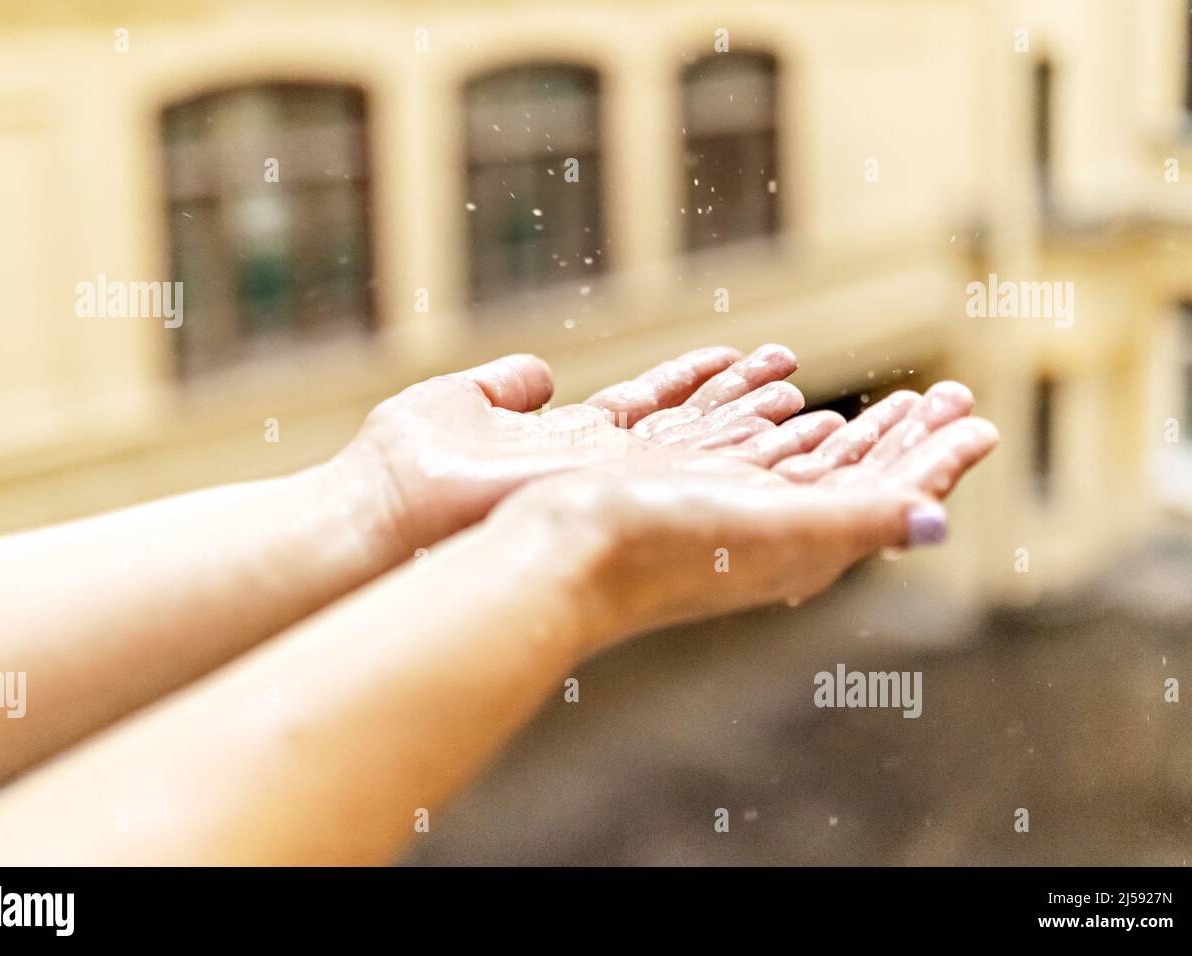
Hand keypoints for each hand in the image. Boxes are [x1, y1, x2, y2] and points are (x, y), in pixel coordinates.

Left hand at [338, 345, 802, 557]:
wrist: (385, 514)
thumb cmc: (404, 465)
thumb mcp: (463, 401)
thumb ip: (507, 388)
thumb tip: (538, 373)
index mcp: (568, 444)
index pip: (649, 408)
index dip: (694, 383)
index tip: (737, 358)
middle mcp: (602, 469)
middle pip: (688, 432)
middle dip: (741, 405)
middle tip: (793, 377)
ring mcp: (614, 483)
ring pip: (704, 450)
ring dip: (754, 424)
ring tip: (806, 400)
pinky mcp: (622, 491)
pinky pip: (697, 464)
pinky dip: (744, 444)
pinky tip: (785, 423)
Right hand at [490, 382, 998, 651]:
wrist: (565, 557)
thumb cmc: (667, 546)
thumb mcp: (774, 527)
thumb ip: (859, 518)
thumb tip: (939, 521)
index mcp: (814, 547)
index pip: (898, 496)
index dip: (941, 459)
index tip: (980, 419)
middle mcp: (782, 537)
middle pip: (867, 479)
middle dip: (911, 439)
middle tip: (950, 395)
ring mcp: (738, 519)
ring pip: (819, 468)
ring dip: (864, 434)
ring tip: (894, 402)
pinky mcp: (698, 500)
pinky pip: (765, 458)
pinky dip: (795, 430)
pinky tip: (798, 411)